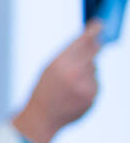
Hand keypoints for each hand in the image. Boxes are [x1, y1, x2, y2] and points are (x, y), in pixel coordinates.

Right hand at [12, 19, 101, 142]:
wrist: (41, 119)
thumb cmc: (43, 91)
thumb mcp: (49, 68)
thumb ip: (70, 54)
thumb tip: (94, 40)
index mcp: (60, 64)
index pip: (83, 41)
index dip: (93, 31)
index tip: (100, 24)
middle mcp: (75, 73)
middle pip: (94, 51)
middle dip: (91, 49)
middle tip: (86, 50)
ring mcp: (86, 85)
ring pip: (95, 68)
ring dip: (87, 71)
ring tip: (69, 85)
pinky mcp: (93, 96)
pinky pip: (96, 82)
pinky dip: (88, 85)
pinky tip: (74, 94)